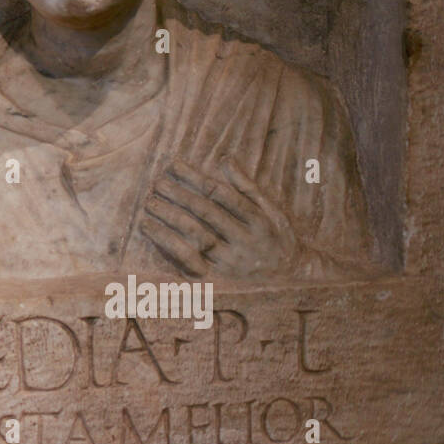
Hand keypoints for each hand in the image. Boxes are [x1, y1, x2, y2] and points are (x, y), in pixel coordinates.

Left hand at [139, 159, 298, 277]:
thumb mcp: (272, 213)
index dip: (196, 178)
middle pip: (207, 214)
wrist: (294, 284)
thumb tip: (225, 159)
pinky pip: (189, 262)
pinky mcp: (217, 282)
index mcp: (259, 222)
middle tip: (157, 183)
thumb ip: (247, 187)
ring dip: (171, 218)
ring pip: (196, 237)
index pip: (222, 195)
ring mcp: (231, 264)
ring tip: (149, 204)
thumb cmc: (279, 242)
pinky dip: (168, 245)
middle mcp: (245, 242)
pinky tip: (152, 231)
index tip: (174, 165)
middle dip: (180, 196)